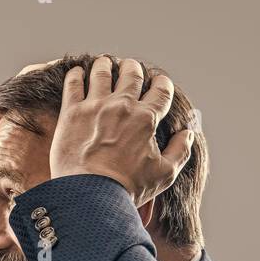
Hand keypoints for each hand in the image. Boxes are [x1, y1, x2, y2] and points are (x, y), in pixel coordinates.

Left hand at [48, 56, 193, 206]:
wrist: (89, 197)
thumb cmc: (127, 189)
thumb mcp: (164, 174)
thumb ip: (180, 151)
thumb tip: (188, 133)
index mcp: (146, 118)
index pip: (161, 89)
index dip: (162, 83)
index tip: (158, 82)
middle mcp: (122, 106)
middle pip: (132, 73)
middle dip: (134, 68)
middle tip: (131, 69)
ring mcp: (95, 106)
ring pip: (102, 72)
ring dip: (105, 65)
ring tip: (105, 64)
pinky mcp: (71, 112)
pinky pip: (73, 83)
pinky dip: (76, 74)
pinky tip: (77, 72)